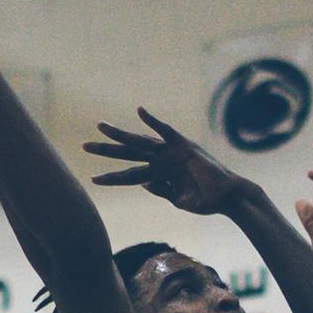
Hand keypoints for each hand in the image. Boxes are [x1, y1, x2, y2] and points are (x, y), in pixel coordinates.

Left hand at [85, 107, 255, 214]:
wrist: (228, 198)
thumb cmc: (207, 201)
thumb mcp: (178, 199)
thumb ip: (161, 190)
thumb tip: (142, 184)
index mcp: (159, 175)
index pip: (130, 175)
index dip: (112, 177)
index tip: (92, 178)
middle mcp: (162, 160)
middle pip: (129, 154)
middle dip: (107, 150)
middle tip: (84, 146)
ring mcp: (171, 152)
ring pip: (140, 142)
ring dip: (121, 135)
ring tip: (101, 127)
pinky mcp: (184, 145)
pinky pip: (165, 131)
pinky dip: (152, 121)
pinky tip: (139, 111)